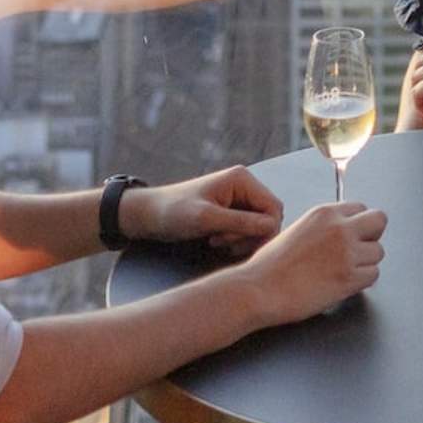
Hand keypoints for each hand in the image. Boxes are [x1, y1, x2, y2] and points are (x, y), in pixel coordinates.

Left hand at [122, 166, 281, 255]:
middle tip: (225, 243)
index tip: (234, 241)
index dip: (263, 231)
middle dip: (250, 236)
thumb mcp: (206, 218)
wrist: (149, 215)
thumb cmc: (173, 212)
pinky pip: (248, 229)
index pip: (273, 209)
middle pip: (269, 218)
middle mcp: (244, 186)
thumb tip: (272, 227)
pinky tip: (217, 241)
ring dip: (242, 240)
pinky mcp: (232, 211)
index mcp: (242, 179)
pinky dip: (236, 240)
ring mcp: (239, 199)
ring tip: (218, 242)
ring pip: (259, 227)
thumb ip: (241, 222)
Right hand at [230, 201, 386, 323]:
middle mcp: (339, 228)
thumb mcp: (297, 230)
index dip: (358, 224)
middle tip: (358, 251)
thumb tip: (341, 234)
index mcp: (324, 213)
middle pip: (379, 221)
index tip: (352, 236)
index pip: (361, 208)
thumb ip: (323, 228)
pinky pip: (374, 275)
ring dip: (366, 263)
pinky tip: (343, 284)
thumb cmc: (269, 266)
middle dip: (372, 236)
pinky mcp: (349, 277)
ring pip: (378, 252)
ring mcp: (347, 252)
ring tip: (344, 272)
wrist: (259, 289)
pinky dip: (363, 282)